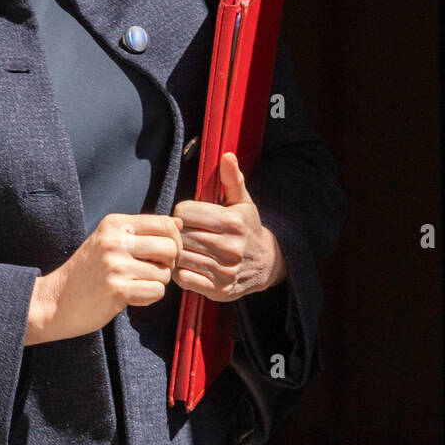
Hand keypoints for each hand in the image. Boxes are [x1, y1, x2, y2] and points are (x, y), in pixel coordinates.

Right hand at [34, 212, 183, 342]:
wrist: (54, 301)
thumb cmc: (87, 271)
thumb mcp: (109, 240)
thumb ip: (142, 231)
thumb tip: (180, 222)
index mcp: (115, 223)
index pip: (165, 223)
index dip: (175, 240)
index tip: (166, 254)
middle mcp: (116, 240)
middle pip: (170, 247)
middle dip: (169, 263)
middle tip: (154, 272)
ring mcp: (116, 265)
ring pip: (165, 273)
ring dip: (157, 283)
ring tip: (137, 284)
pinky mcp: (118, 290)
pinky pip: (156, 291)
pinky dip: (149, 297)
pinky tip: (132, 297)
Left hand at [172, 153, 286, 301]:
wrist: (266, 264)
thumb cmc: (247, 228)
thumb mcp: (243, 202)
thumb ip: (232, 179)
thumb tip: (227, 155)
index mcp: (233, 221)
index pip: (184, 212)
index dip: (182, 212)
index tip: (188, 216)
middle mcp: (230, 247)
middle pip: (181, 235)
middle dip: (179, 232)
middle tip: (183, 232)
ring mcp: (224, 270)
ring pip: (181, 257)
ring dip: (178, 252)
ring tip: (184, 246)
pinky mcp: (219, 290)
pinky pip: (184, 278)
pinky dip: (181, 271)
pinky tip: (188, 263)